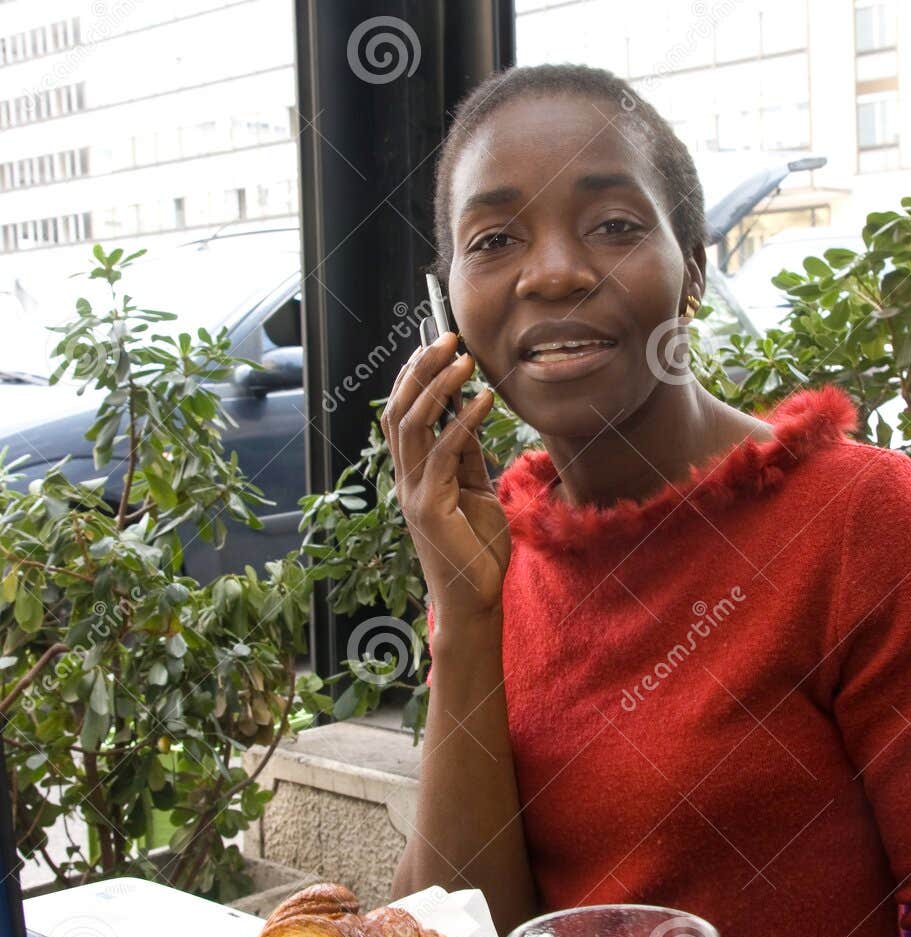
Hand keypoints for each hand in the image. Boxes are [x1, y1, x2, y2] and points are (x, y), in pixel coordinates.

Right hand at [381, 331, 510, 622]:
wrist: (474, 599)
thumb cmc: (476, 547)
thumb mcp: (475, 489)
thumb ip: (467, 454)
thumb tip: (469, 410)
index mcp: (412, 473)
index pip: (402, 413)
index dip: (414, 375)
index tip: (438, 343)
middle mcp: (405, 479)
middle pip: (401, 410)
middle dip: (422, 369)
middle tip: (449, 337)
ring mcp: (413, 492)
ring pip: (414, 425)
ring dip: (440, 387)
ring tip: (465, 359)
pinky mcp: (430, 507)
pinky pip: (445, 454)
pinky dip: (464, 422)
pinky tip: (484, 400)